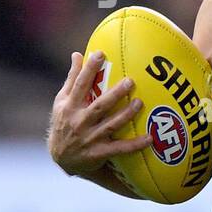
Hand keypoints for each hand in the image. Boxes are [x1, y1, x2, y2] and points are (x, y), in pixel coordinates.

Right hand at [48, 51, 149, 176]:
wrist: (61, 158)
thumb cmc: (64, 123)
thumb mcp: (62, 102)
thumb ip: (72, 79)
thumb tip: (77, 54)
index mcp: (70, 107)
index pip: (80, 85)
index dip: (89, 70)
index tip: (100, 54)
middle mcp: (79, 122)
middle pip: (99, 106)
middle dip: (114, 94)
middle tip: (130, 81)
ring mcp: (90, 138)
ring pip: (111, 125)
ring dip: (126, 114)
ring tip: (140, 103)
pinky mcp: (99, 153)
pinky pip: (120, 149)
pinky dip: (135, 144)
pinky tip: (150, 138)